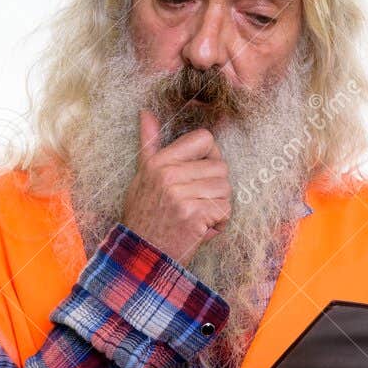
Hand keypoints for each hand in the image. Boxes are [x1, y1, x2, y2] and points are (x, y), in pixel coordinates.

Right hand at [120, 109, 231, 264]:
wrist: (142, 255)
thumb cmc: (145, 216)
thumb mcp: (142, 176)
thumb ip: (149, 144)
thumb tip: (146, 112)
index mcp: (159, 161)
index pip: (205, 139)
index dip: (211, 155)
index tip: (202, 172)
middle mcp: (169, 174)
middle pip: (221, 167)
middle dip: (216, 188)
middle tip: (199, 203)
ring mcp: (181, 194)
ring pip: (225, 189)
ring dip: (218, 207)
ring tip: (198, 217)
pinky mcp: (194, 214)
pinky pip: (225, 210)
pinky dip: (219, 224)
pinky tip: (201, 230)